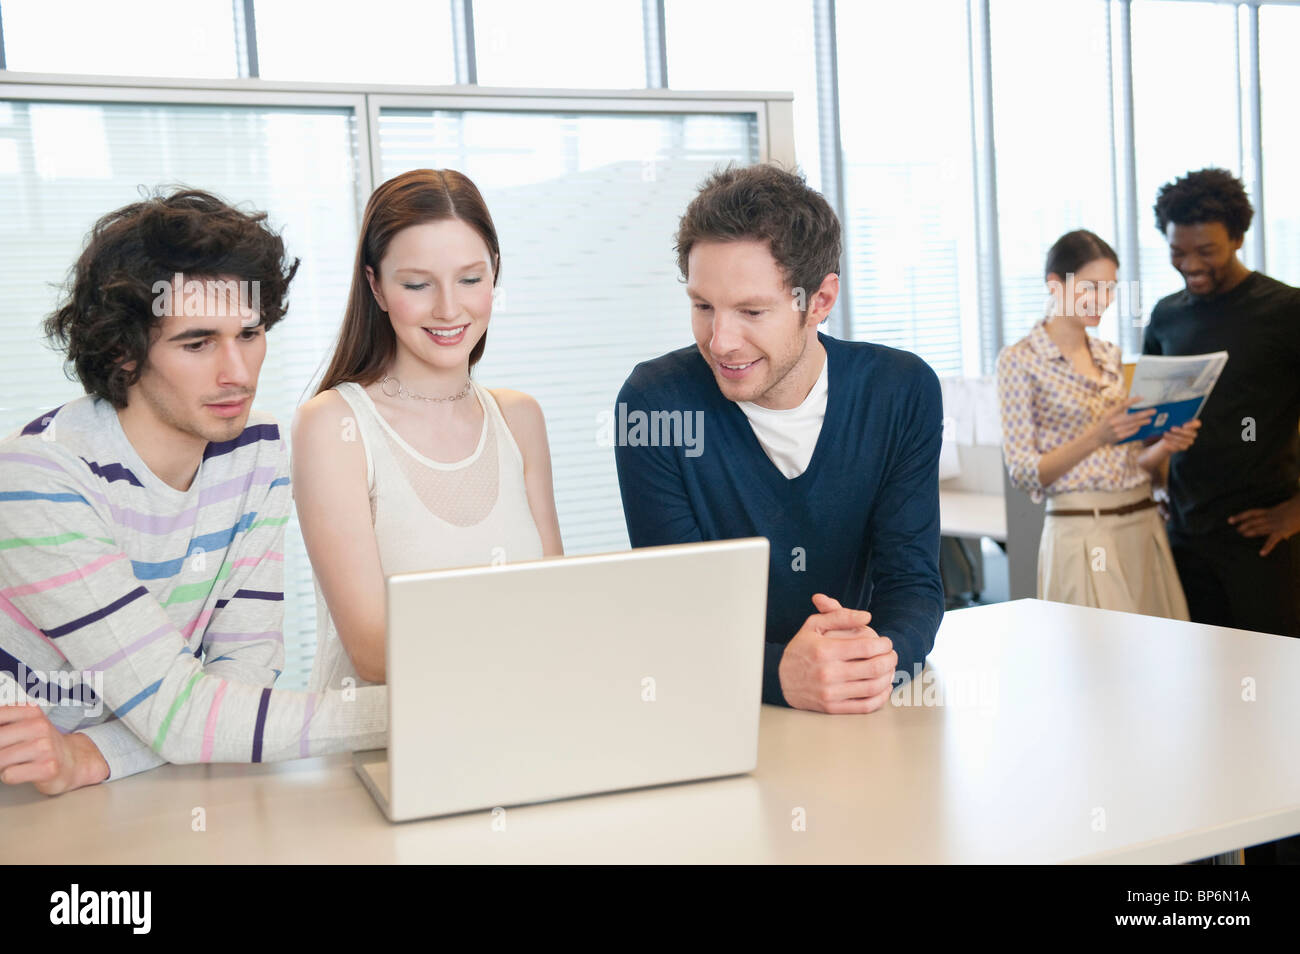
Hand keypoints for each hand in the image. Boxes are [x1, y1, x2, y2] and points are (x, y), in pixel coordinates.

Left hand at [0, 703, 108, 794]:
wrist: (73, 762)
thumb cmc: (43, 746)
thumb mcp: (26, 725)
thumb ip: (5, 722)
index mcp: (32, 712)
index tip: (4, 740)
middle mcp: (40, 727)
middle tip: (8, 752)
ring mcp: (45, 747)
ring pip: (1, 758)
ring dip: (2, 765)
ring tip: (16, 763)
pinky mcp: (47, 768)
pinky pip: (9, 774)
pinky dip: (10, 776)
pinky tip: (23, 771)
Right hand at [778, 594, 898, 713]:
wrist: (779, 679)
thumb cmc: (800, 649)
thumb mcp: (813, 625)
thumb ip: (840, 616)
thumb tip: (867, 616)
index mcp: (825, 650)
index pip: (867, 646)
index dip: (884, 644)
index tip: (887, 642)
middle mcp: (828, 673)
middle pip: (874, 667)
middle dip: (891, 659)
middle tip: (893, 655)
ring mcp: (831, 693)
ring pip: (873, 687)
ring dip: (889, 677)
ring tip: (890, 669)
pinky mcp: (833, 708)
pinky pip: (865, 706)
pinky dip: (881, 697)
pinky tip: (884, 687)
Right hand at [1091, 396, 1155, 446]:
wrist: (1097, 436)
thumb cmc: (1105, 423)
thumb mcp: (1109, 414)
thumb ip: (1119, 410)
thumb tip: (1133, 404)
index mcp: (1111, 413)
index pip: (1124, 405)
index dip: (1133, 401)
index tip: (1142, 398)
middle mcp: (1114, 421)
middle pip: (1133, 416)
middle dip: (1145, 413)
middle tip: (1153, 411)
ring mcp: (1117, 430)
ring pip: (1134, 424)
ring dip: (1143, 421)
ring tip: (1149, 419)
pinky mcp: (1119, 437)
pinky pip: (1131, 431)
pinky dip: (1136, 428)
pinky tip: (1140, 426)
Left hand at [1155, 419, 1200, 454]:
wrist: (1165, 438)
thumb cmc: (1169, 428)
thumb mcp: (1170, 423)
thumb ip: (1172, 420)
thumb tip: (1166, 415)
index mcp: (1191, 425)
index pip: (1197, 424)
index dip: (1193, 424)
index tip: (1184, 425)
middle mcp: (1192, 433)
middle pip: (1191, 433)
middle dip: (1180, 431)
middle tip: (1171, 428)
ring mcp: (1189, 441)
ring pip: (1184, 440)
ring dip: (1174, 437)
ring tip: (1165, 434)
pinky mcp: (1184, 447)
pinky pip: (1180, 446)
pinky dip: (1172, 443)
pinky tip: (1166, 440)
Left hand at [1228, 494, 1299, 557]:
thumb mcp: (1288, 509)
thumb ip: (1282, 517)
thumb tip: (1282, 530)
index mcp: (1272, 511)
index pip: (1252, 513)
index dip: (1241, 516)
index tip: (1230, 519)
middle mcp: (1271, 517)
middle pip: (1254, 521)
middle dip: (1244, 525)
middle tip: (1235, 530)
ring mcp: (1276, 523)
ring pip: (1260, 528)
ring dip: (1251, 532)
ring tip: (1242, 535)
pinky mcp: (1283, 530)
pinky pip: (1273, 540)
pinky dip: (1267, 547)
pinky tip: (1261, 553)